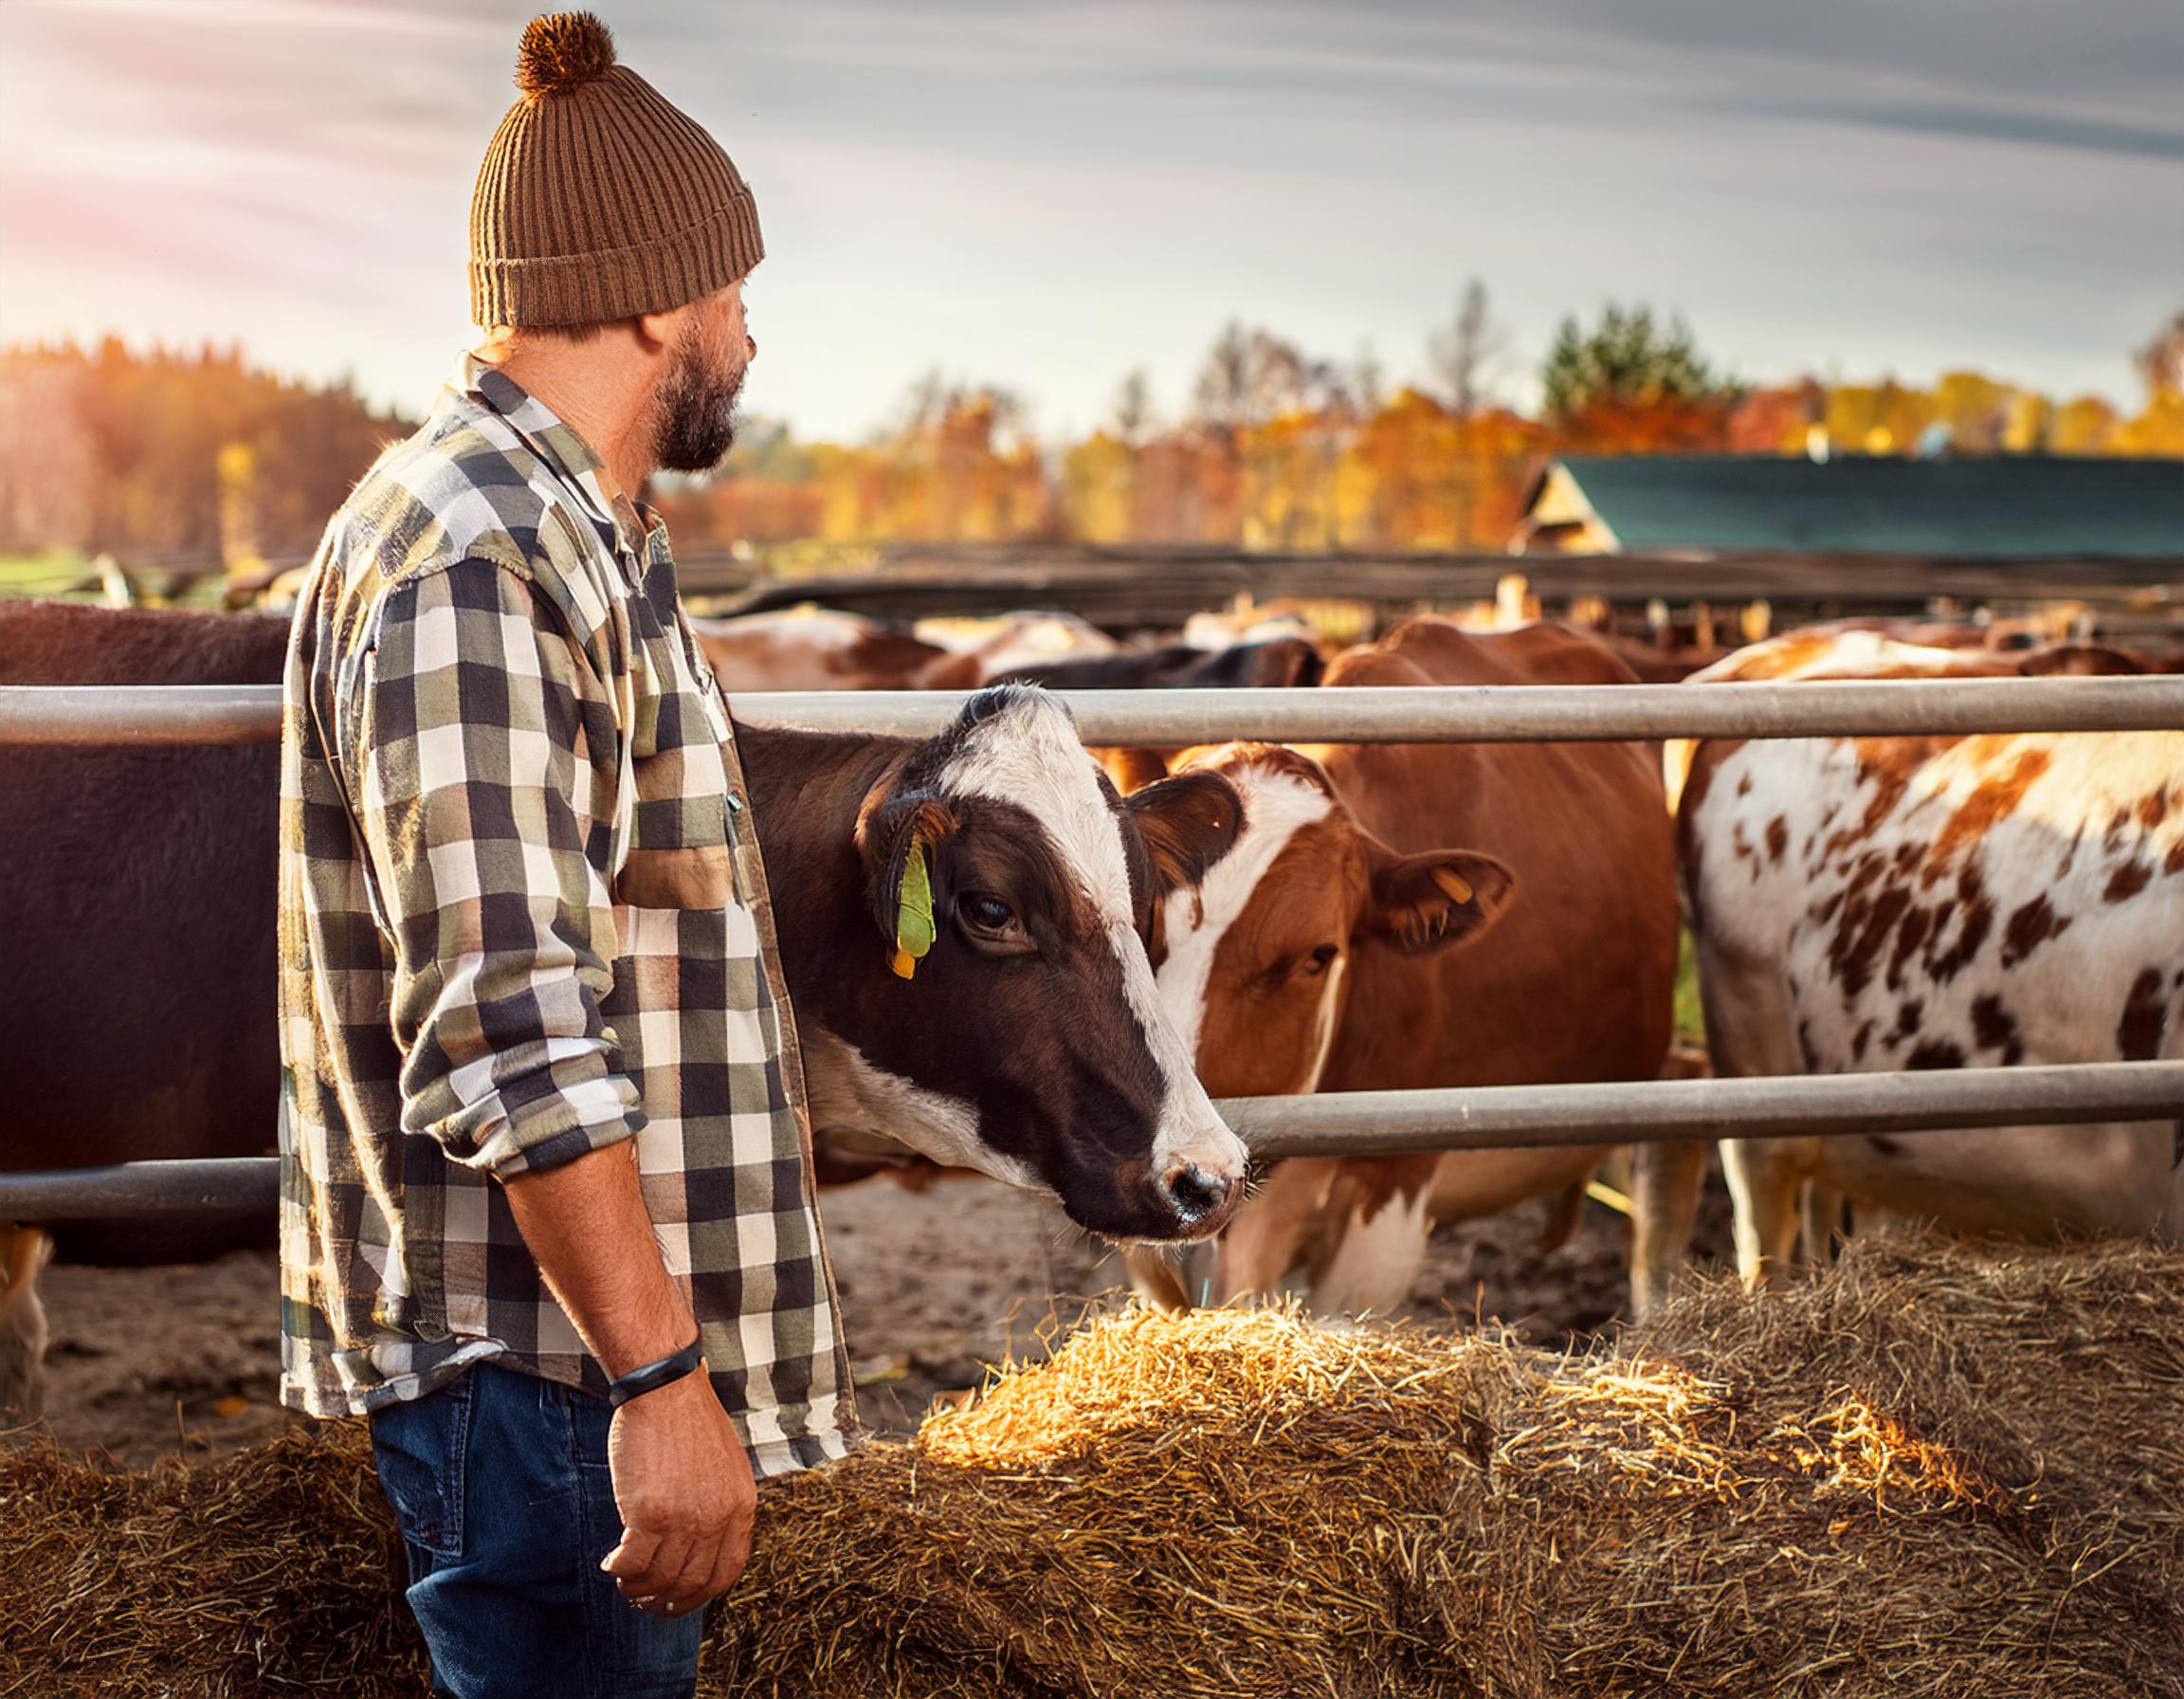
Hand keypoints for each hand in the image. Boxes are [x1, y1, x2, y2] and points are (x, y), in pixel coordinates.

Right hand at [599, 1370, 756, 1617]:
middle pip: (690, 1583)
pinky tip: (611, 1562)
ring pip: (659, 1578)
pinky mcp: (648, 1514)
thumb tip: (700, 1548)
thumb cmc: (690, 1422)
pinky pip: (632, 1563)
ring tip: (624, 1581)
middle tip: (645, 1600)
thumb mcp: (725, 1467)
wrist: (666, 1389)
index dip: (700, 1593)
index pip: (725, 1572)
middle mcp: (716, 1519)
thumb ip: (720, 1506)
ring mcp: (683, 1519)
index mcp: (741, 1507)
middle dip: (665, 1600)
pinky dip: (619, 1570)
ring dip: (637, 1587)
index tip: (679, 1599)